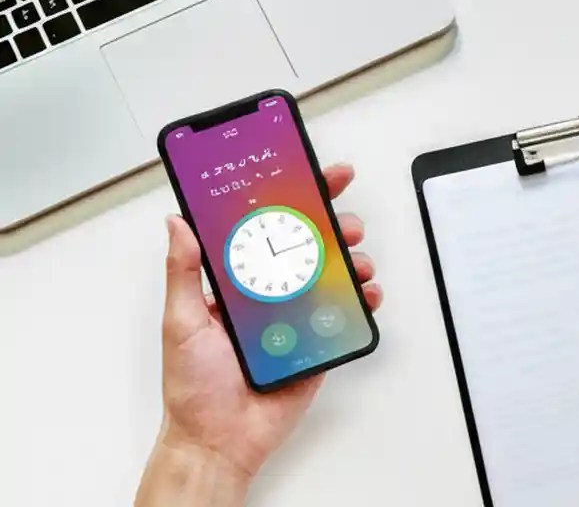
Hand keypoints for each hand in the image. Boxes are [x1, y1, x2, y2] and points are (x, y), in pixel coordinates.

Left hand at [137, 164, 381, 505]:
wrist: (220, 440)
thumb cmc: (193, 387)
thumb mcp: (180, 322)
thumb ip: (183, 273)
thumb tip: (177, 224)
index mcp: (235, 282)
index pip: (264, 229)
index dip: (288, 199)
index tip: (307, 174)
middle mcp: (268, 294)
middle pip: (307, 246)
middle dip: (331, 225)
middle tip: (343, 221)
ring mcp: (295, 318)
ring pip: (332, 275)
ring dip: (351, 260)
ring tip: (356, 262)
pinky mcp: (316, 343)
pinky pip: (345, 314)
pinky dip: (362, 300)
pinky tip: (365, 294)